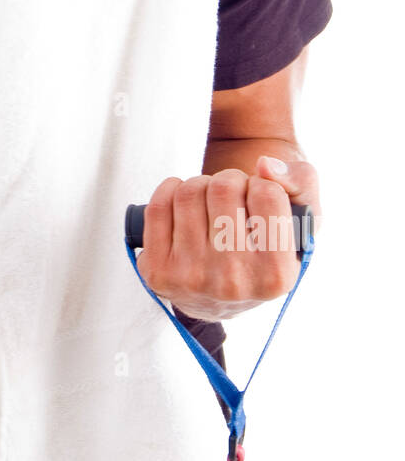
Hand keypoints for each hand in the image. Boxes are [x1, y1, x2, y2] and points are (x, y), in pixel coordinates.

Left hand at [136, 155, 320, 320]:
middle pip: (224, 187)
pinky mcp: (158, 272)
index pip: (266, 193)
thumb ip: (301, 182)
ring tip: (210, 200)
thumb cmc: (267, 243)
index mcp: (277, 275)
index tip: (258, 194)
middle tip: (232, 195)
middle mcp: (234, 282)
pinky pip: (157, 206)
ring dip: (200, 184)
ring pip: (189, 192)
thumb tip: (265, 164)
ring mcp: (192, 279)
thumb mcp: (303, 218)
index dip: (261, 183)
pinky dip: (170, 189)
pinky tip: (182, 199)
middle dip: (229, 180)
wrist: (225, 296)